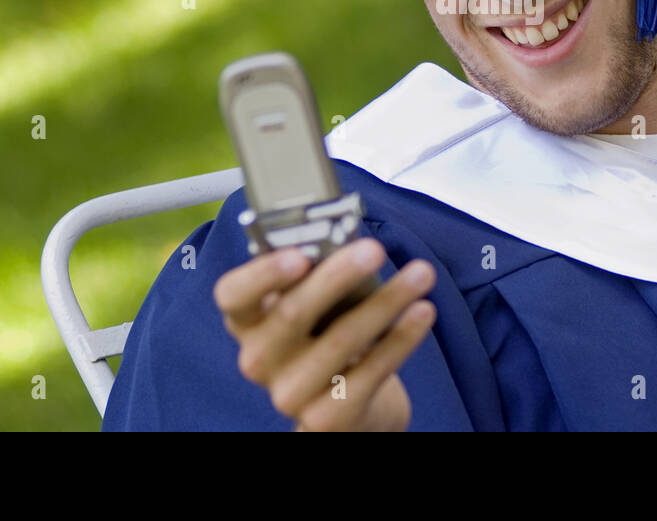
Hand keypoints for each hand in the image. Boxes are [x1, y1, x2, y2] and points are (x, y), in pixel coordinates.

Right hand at [214, 237, 436, 430]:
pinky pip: (370, 372)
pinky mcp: (326, 418)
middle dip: (337, 276)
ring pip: (341, 339)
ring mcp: (289, 394)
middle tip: (375, 249)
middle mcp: (258, 359)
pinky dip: (402, 338)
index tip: (300, 254)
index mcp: (248, 320)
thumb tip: (352, 239)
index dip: (263, 274)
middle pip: (291, 313)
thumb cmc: (328, 332)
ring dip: (386, 302)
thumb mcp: (315, 303)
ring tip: (421, 274)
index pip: (233, 294)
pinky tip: (423, 312)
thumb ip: (319, 272)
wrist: (346, 405)